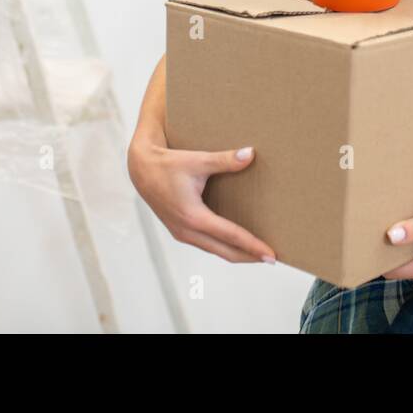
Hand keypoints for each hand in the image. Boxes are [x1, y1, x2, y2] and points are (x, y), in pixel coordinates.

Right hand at [127, 136, 276, 264]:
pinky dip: (223, 247)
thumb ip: (225, 160)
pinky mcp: (179, 231)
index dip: (253, 246)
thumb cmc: (169, 164)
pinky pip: (206, 245)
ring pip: (215, 250)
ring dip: (237, 253)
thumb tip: (250, 154)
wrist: (140, 169)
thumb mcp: (198, 160)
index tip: (271, 254)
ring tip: (257, 254)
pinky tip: (235, 243)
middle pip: (225, 251)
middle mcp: (187, 230)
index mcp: (193, 216)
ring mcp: (181, 233)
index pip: (231, 236)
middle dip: (249, 256)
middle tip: (272, 259)